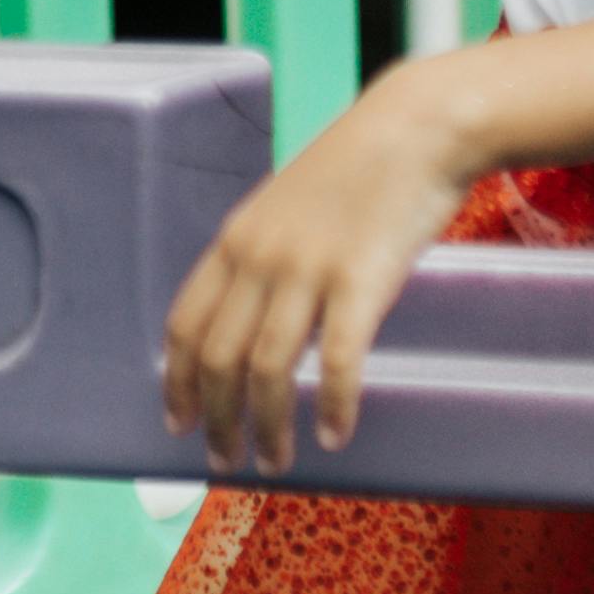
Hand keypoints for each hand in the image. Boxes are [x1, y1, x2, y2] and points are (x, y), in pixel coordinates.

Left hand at [161, 62, 485, 464]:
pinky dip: (334, 406)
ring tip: (275, 464)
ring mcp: (309, 268)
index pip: (184, 325)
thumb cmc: (357, 171)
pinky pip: (339, 360)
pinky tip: (336, 434)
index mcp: (236, 240)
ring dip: (268, 426)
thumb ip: (262, 257)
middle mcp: (261, 257)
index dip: (177, 381)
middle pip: (219, 358)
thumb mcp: (285, 207)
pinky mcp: (361, 280)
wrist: (416, 130)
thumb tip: (250, 320)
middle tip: (226, 463)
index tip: (178, 422)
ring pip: (269, 369)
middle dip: (217, 420)